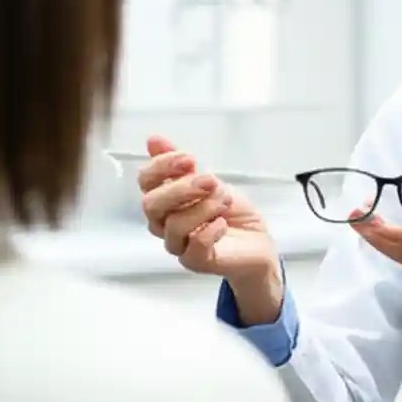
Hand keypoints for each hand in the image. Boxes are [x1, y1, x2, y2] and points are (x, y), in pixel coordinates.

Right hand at [137, 136, 278, 281]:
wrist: (256, 240)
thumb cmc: (228, 210)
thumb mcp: (208, 180)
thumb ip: (181, 164)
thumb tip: (153, 139)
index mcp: (164, 199)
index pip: (145, 180)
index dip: (163, 165)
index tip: (190, 159)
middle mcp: (164, 223)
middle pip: (151, 205)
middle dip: (182, 188)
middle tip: (211, 180)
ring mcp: (178, 245)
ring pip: (174, 226)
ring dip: (204, 207)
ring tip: (225, 200)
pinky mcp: (196, 262)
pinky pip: (194, 247)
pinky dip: (210, 231)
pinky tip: (223, 223)